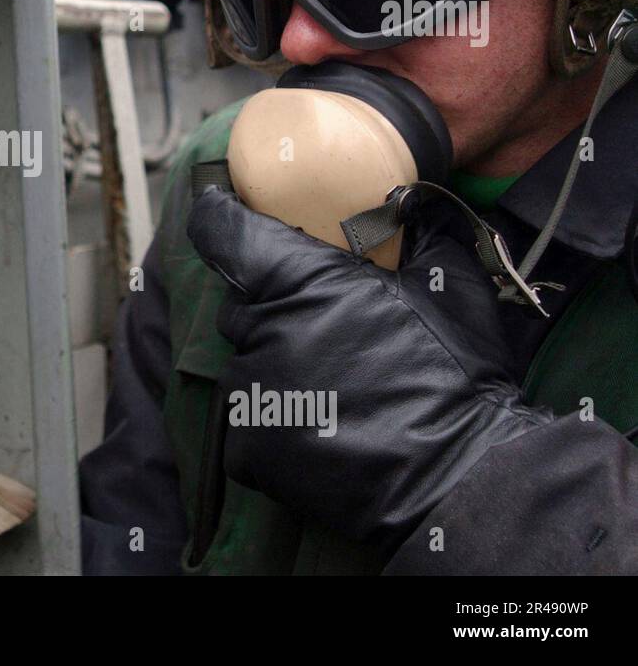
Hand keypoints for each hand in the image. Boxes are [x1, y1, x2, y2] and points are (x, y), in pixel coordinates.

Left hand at [187, 186, 551, 547]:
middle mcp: (260, 329)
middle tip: (322, 323)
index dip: (221, 217)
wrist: (458, 476)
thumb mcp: (449, 281)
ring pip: (245, 362)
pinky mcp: (246, 447)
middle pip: (239, 304)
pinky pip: (250, 418)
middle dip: (271, 306)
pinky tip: (324, 427)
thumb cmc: (454, 373)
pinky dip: (277, 420)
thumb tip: (408, 202)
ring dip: (276, 365)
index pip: (220, 231)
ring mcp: (249, 392)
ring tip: (334, 386)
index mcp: (298, 280)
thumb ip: (419, 231)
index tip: (228, 213)